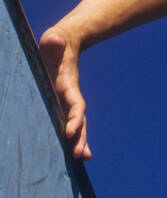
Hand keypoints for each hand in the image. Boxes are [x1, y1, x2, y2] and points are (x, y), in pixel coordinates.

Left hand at [38, 26, 91, 159]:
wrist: (64, 42)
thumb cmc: (55, 42)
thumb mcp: (53, 40)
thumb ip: (53, 41)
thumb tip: (55, 39)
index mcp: (67, 85)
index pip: (75, 104)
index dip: (75, 118)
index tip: (71, 132)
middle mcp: (70, 96)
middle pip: (79, 120)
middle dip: (80, 137)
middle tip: (80, 155)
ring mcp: (66, 101)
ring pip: (76, 125)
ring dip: (79, 141)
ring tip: (82, 158)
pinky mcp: (60, 104)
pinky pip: (67, 123)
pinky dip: (73, 137)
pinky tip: (74, 153)